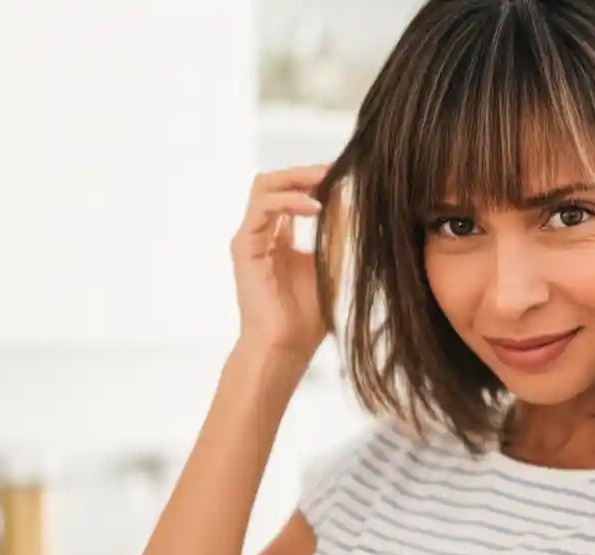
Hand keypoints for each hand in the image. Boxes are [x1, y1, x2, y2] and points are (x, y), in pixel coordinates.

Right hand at [230, 164, 331, 363]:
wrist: (286, 346)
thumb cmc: (308, 315)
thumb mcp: (332, 264)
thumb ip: (337, 233)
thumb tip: (350, 200)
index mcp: (281, 236)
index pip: (294, 192)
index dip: (316, 180)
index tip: (346, 174)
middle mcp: (263, 232)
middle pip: (276, 182)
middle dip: (305, 172)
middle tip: (335, 169)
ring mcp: (251, 237)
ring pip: (265, 186)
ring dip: (297, 178)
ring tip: (326, 181)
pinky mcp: (244, 246)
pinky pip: (264, 208)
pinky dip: (290, 201)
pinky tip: (316, 207)